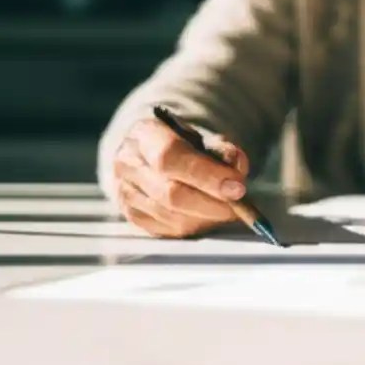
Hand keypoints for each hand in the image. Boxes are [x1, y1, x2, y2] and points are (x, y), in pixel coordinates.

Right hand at [112, 118, 250, 237]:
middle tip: (238, 206)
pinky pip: (168, 230)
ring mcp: (125, 192)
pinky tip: (208, 216)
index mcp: (145, 134)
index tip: (237, 187)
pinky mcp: (132, 216)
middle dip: (212, 204)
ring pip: (171, 216)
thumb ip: (221, 149)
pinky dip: (195, 226)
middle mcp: (128, 163)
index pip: (171, 157)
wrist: (151, 155)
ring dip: (207, 218)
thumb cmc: (182, 145)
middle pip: (171, 194)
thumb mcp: (203, 136)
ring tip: (227, 210)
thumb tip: (235, 167)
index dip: (207, 175)